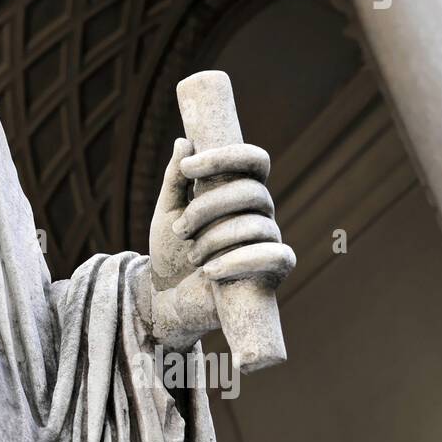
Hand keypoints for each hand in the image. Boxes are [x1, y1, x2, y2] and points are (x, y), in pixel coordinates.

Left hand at [147, 137, 294, 349]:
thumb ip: (175, 180)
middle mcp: (259, 214)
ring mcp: (268, 243)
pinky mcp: (270, 274)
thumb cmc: (170, 253)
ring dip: (215, 239)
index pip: (254, 160)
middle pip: (252, 192)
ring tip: (192, 256)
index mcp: (237, 193)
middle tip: (180, 229)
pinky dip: (239, 261)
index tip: (187, 167)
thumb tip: (184, 142)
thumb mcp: (166, 213)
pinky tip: (210, 271)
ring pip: (257, 225)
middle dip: (208, 208)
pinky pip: (276, 256)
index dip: (226, 157)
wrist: (165, 299)